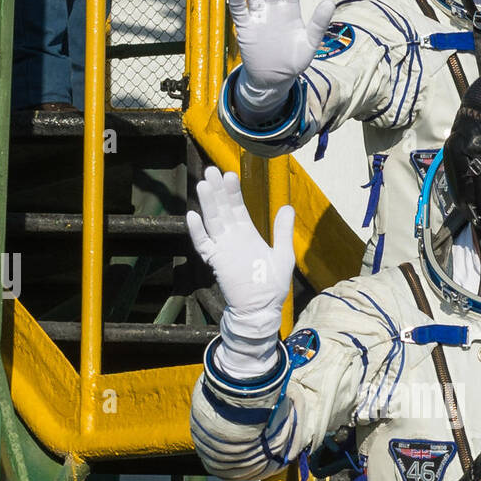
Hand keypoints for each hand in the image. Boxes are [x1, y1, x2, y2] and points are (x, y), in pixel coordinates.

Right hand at [187, 166, 294, 325]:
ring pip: (212, 222)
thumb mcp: (283, 255)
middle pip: (222, 210)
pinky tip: (192, 216)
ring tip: (204, 184)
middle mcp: (233, 238)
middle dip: (217, 191)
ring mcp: (223, 249)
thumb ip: (283, 232)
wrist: (260, 310)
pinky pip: (204, 245)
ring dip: (207, 204)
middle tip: (211, 170)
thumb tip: (287, 207)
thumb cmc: (271, 286)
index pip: (238, 207)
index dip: (233, 192)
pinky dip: (197, 232)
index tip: (229, 174)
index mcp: (247, 234)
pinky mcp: (216, 263)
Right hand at [228, 0, 334, 113]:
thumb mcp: (309, 44)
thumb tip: (329, 1)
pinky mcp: (245, 27)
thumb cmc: (293, 60)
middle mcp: (273, 7)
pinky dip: (237, 0)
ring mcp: (258, 16)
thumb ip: (319, 24)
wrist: (274, 79)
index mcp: (290, 8)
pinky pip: (239, 11)